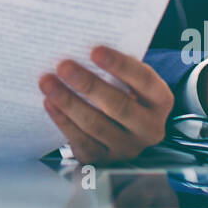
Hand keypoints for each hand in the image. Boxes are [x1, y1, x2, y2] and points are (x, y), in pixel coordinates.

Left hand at [39, 46, 173, 163]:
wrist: (122, 130)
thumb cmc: (122, 92)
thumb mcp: (129, 81)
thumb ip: (116, 68)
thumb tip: (82, 47)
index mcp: (160, 101)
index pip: (144, 80)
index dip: (120, 65)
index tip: (95, 50)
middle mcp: (149, 128)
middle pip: (118, 106)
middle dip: (88, 84)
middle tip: (64, 65)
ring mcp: (127, 148)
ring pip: (95, 125)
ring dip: (68, 101)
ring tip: (47, 81)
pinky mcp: (103, 160)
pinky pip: (81, 140)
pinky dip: (62, 120)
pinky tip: (49, 102)